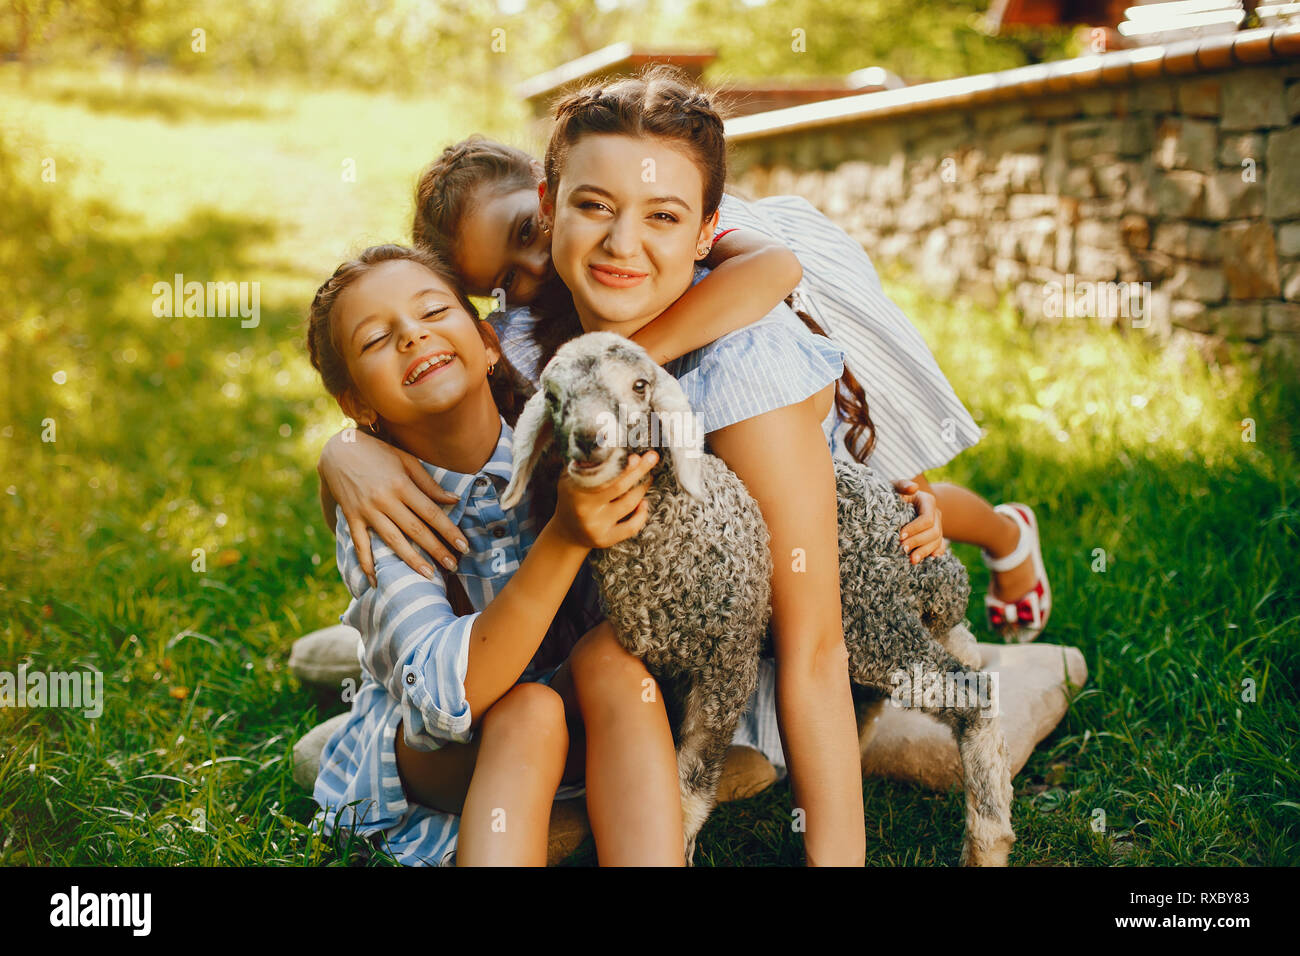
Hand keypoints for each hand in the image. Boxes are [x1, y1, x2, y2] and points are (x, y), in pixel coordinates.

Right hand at [319, 429, 465, 584]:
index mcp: (401, 484)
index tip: (463, 546)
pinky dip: (367, 564)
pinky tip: (376, 581)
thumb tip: (454, 501)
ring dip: (412, 560)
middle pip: (415, 530)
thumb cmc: (378, 453)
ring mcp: (367, 510)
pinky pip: (360, 545)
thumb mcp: (406, 460)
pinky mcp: (351, 518)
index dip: (449, 531)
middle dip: (436, 550)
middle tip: (454, 566)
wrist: (338, 449)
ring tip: (428, 575)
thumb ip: (429, 483)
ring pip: (393, 541)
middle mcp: (385, 500)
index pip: (431, 512)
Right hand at [553, 452, 656, 548]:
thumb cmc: (574, 497)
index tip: (636, 456)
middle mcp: (584, 508)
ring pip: (628, 503)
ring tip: (648, 477)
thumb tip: (609, 443)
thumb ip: (586, 462)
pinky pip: (631, 527)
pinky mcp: (604, 540)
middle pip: (619, 486)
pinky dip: (641, 515)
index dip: (621, 465)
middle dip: (639, 471)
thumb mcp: (571, 478)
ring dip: (642, 488)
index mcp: (574, 489)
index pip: (602, 474)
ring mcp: (595, 525)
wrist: (567, 532)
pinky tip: (644, 503)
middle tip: (652, 457)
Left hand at [893, 479, 945, 563]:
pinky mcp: (934, 535)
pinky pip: (940, 545)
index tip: (900, 535)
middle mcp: (935, 513)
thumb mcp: (894, 487)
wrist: (894, 500)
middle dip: (918, 542)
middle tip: (902, 549)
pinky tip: (928, 558)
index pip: (927, 519)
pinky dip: (935, 552)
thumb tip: (913, 488)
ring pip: (937, 540)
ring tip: (911, 560)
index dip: (915, 529)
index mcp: (927, 501)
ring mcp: (937, 525)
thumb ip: (902, 485)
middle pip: (934, 531)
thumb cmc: (891, 493)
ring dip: (925, 551)